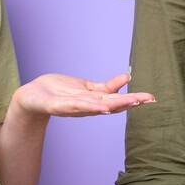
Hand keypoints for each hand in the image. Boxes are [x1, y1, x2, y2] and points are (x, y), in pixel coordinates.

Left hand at [13, 72, 154, 117]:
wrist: (32, 97)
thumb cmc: (58, 92)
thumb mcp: (87, 87)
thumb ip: (107, 86)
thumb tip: (128, 78)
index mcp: (94, 101)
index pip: (118, 99)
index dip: (135, 99)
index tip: (152, 97)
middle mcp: (87, 106)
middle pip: (112, 104)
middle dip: (130, 102)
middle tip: (147, 100)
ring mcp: (73, 106)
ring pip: (97, 105)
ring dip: (114, 105)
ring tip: (130, 102)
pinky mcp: (58, 105)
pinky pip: (75, 106)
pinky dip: (90, 106)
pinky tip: (101, 106)